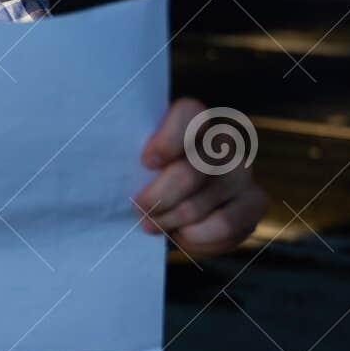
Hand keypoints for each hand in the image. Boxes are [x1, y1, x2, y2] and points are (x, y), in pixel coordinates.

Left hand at [132, 97, 267, 256]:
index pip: (190, 113)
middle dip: (157, 199)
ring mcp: (243, 170)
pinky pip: (224, 225)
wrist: (177, 208)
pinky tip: (184, 233)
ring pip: (200, 205)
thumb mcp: (132, 163)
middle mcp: (223, 141)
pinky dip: (196, 237)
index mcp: (192, 121)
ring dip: (170, 222)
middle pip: (190, 172)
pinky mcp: (256, 201)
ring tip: (155, 224)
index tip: (145, 162)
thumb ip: (124, 157)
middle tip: (139, 209)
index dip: (168, 139)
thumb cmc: (147, 179)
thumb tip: (93, 162)